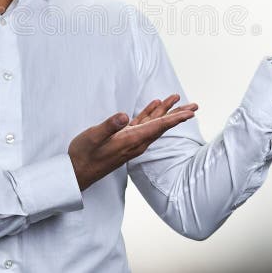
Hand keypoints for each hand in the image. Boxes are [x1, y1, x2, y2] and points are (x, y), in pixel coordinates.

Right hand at [68, 95, 197, 190]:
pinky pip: (142, 125)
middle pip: (162, 126)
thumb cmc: (83, 155)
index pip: (158, 127)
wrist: (76, 173)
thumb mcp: (93, 137)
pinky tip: (154, 106)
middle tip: (194, 106)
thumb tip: (123, 115)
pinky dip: (150, 114)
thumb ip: (108, 126)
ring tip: (176, 99)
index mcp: (130, 140)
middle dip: (178, 115)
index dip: (174, 119)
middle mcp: (135, 142)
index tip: (190, 113)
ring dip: (166, 112)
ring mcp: (130, 142)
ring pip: (153, 124)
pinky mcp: (124, 140)